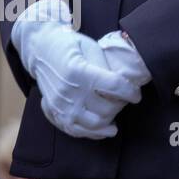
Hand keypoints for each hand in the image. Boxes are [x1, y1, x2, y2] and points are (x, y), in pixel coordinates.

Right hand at [12, 0, 141, 138]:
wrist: (41, 50)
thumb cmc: (71, 46)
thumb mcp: (92, 48)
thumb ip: (107, 67)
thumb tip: (125, 83)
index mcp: (79, 72)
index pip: (115, 86)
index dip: (131, 92)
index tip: (136, 94)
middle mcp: (68, 92)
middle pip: (106, 109)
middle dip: (121, 105)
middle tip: (124, 100)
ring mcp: (59, 105)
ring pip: (93, 125)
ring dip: (109, 121)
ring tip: (116, 114)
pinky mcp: (54, 113)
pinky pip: (76, 131)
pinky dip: (93, 133)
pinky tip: (104, 128)